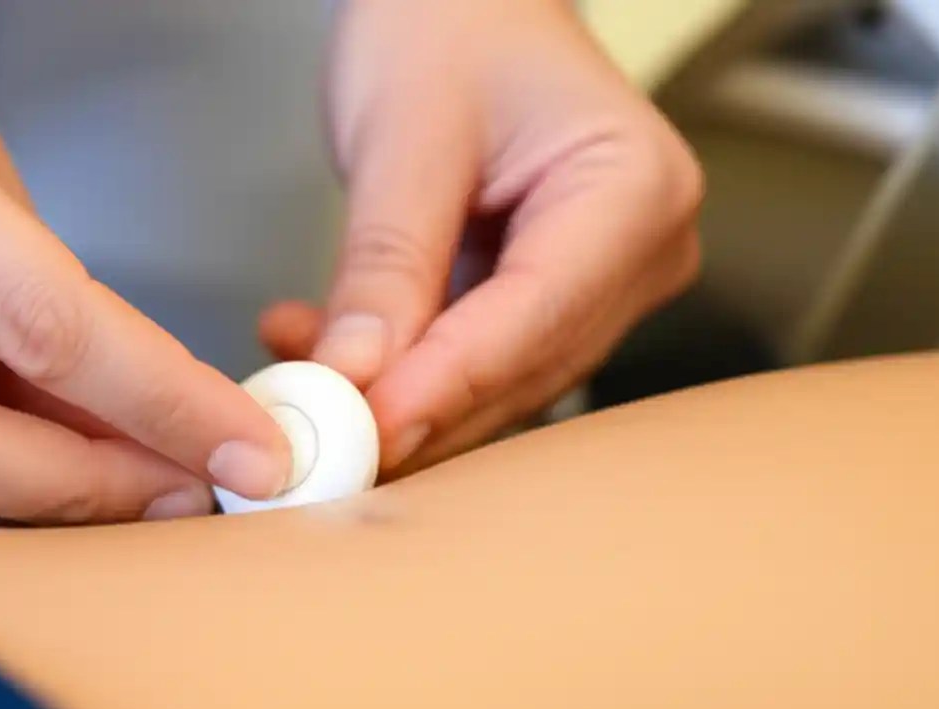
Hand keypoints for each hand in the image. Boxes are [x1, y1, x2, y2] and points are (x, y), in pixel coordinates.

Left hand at [261, 0, 702, 473]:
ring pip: (493, 378)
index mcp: (635, 189)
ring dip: (394, 394)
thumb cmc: (449, 27)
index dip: (444, 385)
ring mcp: (600, 282)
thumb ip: (384, 264)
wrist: (463, 5)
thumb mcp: (405, 136)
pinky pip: (472, 358)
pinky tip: (321, 354)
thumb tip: (354, 380)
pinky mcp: (548, 298)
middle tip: (316, 435)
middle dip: (414, 407)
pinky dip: (396, 368)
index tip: (361, 432)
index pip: (536, 314)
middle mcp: (639, 251)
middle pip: (521, 365)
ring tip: (299, 382)